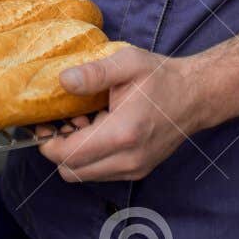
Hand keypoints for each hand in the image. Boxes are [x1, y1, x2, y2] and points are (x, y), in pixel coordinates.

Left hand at [37, 47, 204, 182]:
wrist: (196, 95)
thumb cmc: (162, 77)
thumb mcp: (127, 63)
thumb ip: (94, 72)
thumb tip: (63, 80)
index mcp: (122, 134)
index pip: (69, 155)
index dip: (48, 142)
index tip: (43, 123)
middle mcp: (128, 159)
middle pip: (71, 172)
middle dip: (59, 149)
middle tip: (65, 120)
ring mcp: (135, 169)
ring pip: (85, 175)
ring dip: (75, 154)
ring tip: (85, 122)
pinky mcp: (138, 170)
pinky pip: (101, 172)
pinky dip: (91, 157)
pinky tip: (99, 130)